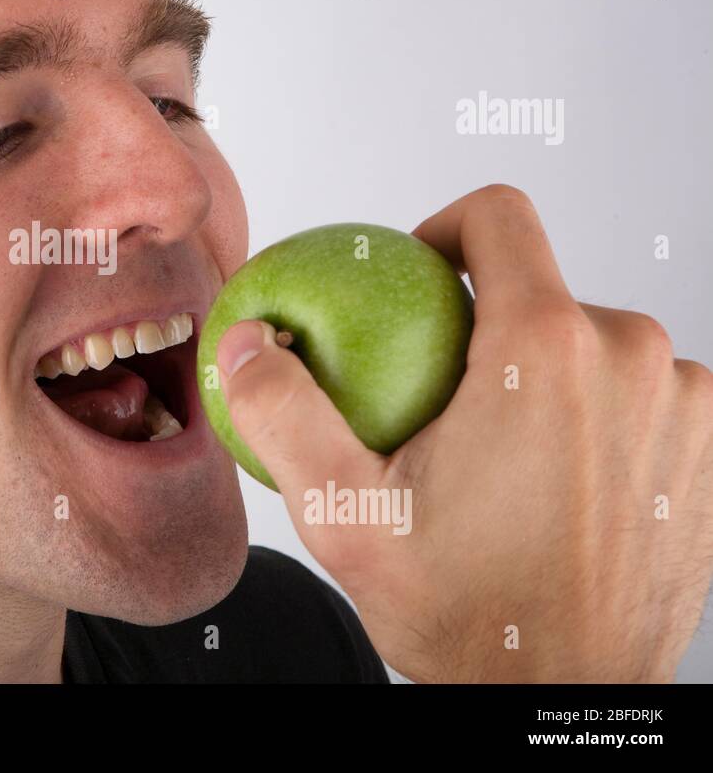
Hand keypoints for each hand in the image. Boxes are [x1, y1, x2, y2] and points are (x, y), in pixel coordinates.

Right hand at [216, 185, 712, 681]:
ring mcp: (686, 404)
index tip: (418, 283)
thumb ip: (284, 412)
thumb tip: (247, 341)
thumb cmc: (470, 614)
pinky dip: (594, 417)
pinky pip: (639, 391)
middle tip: (440, 410)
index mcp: (547, 349)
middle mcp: (635, 359)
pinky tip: (555, 484)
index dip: (445, 228)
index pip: (499, 215)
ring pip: (593, 342)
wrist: (566, 697)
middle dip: (486, 331)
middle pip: (542, 289)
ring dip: (543, 378)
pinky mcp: (709, 445)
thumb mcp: (345, 516)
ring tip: (499, 458)